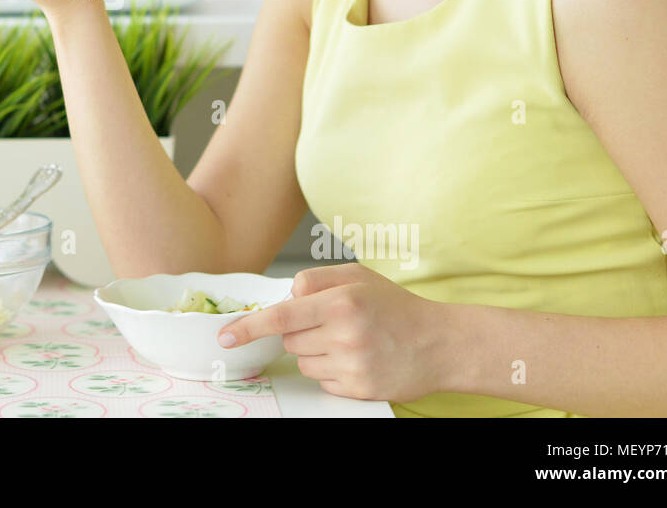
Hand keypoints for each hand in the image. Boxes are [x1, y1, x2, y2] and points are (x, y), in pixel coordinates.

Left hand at [216, 263, 452, 402]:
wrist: (440, 344)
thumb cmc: (396, 307)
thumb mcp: (357, 276)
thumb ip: (315, 279)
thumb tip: (283, 297)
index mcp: (341, 302)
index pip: (280, 317)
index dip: (248, 327)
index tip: (225, 336)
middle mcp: (344, 335)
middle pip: (288, 340)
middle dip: (299, 331)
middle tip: (330, 323)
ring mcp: (351, 366)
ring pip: (302, 362)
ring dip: (314, 352)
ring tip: (348, 341)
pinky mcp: (358, 390)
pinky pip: (321, 381)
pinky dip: (330, 371)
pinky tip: (356, 359)